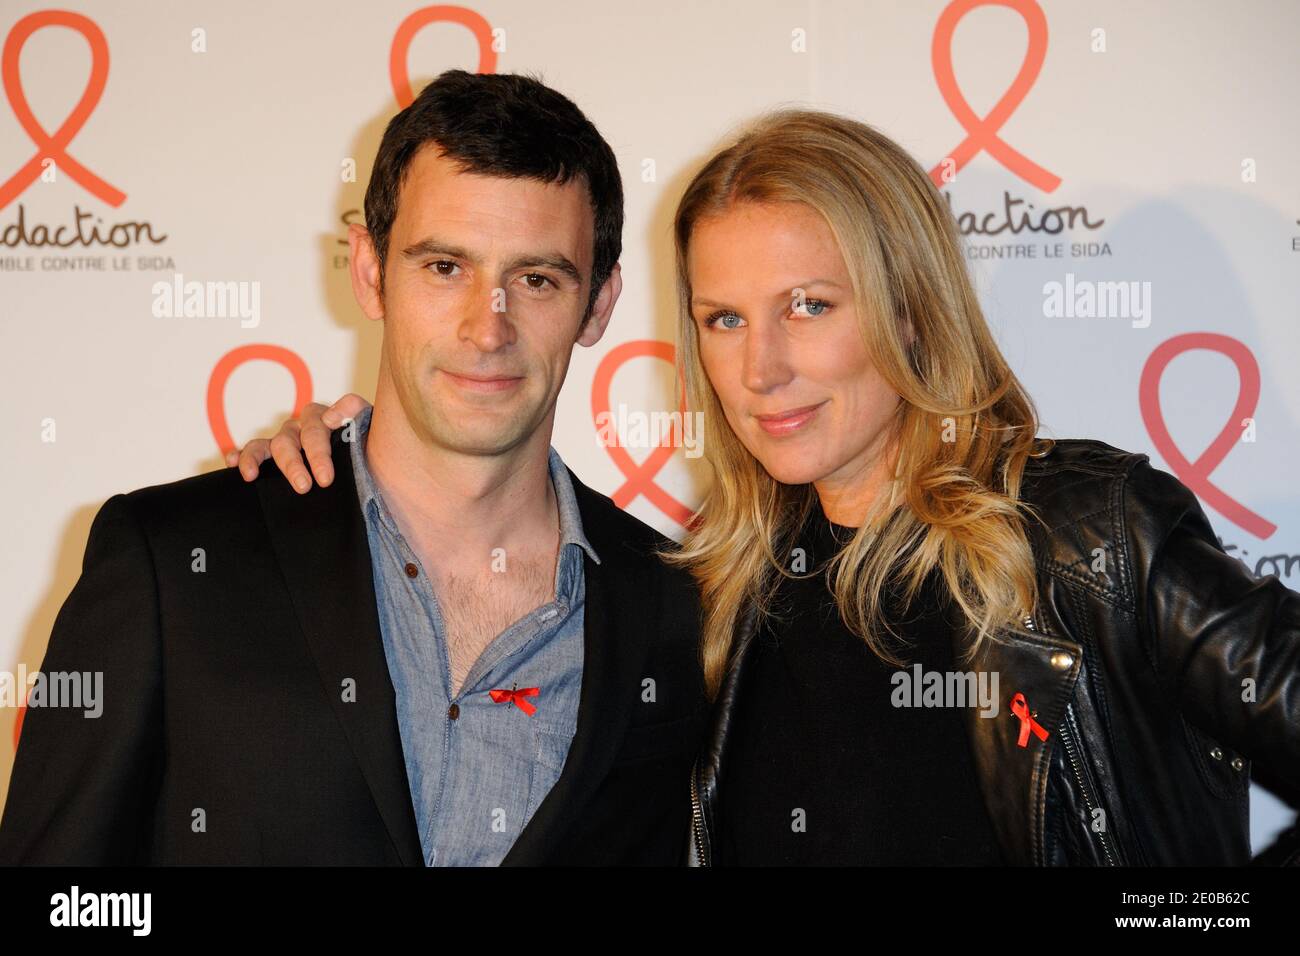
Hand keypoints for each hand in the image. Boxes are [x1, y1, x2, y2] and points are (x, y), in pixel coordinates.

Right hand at [224, 393, 371, 492]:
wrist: (379, 475)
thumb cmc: (375, 454)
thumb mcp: (375, 433)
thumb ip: (359, 414)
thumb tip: (332, 416)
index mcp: (328, 420)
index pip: (318, 425)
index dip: (319, 450)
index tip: (325, 477)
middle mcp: (304, 428)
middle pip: (292, 438)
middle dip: (296, 463)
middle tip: (305, 487)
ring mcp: (288, 441)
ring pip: (269, 444)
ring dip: (259, 458)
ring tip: (253, 475)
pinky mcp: (274, 457)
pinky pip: (253, 451)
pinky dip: (242, 455)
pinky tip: (234, 465)